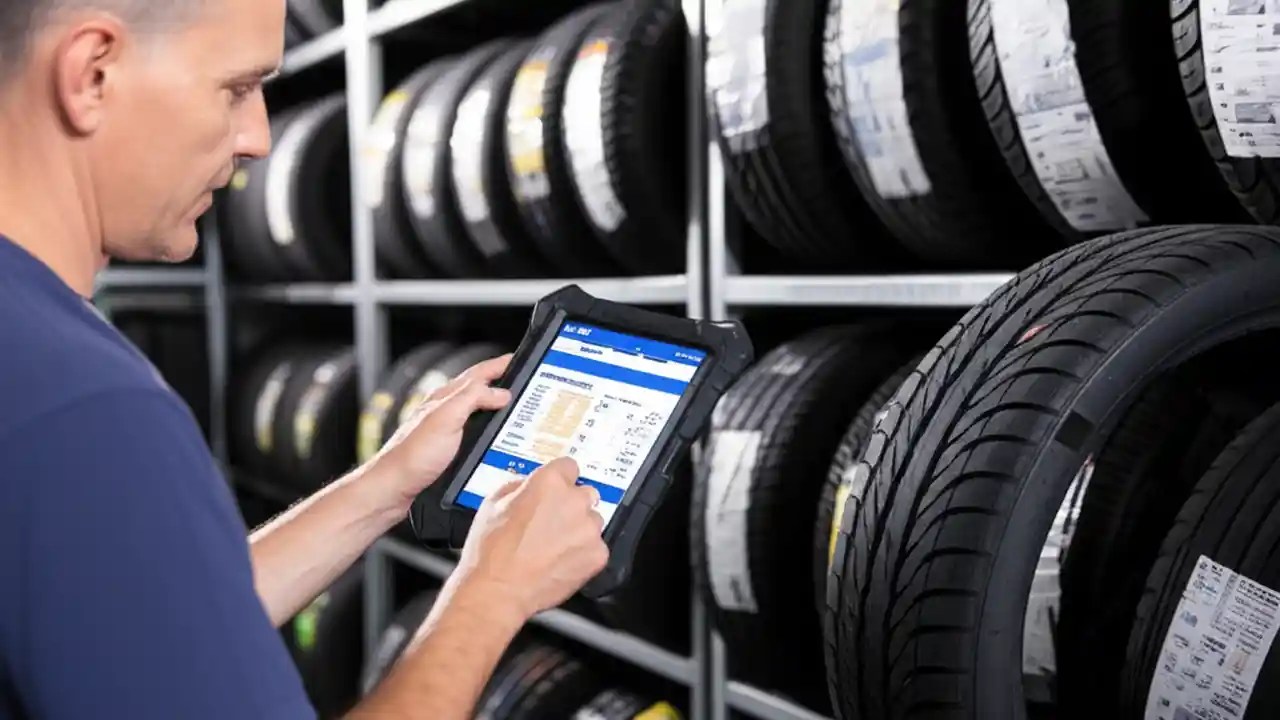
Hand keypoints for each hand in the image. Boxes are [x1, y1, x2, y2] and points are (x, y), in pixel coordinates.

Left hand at [366, 354, 512, 513]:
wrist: (393, 487)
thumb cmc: (412, 456)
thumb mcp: (446, 418)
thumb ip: (472, 399)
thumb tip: (500, 391)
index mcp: (445, 397)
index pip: (478, 373)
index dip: (499, 365)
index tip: (517, 360)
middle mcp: (445, 410)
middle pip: (478, 390)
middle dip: (500, 383)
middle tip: (522, 383)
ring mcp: (446, 429)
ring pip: (476, 411)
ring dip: (496, 407)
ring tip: (514, 410)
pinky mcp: (447, 449)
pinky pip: (474, 432)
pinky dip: (489, 430)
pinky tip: (495, 440)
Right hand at [453, 458, 610, 620]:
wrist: (497, 590)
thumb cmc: (491, 549)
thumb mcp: (493, 502)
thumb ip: (520, 485)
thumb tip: (530, 485)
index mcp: (549, 481)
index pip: (569, 466)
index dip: (559, 479)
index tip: (555, 489)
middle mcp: (574, 501)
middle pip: (585, 494)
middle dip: (571, 505)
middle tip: (551, 523)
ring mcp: (588, 528)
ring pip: (592, 521)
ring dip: (579, 530)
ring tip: (554, 546)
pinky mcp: (597, 555)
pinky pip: (596, 547)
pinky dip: (584, 554)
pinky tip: (561, 561)